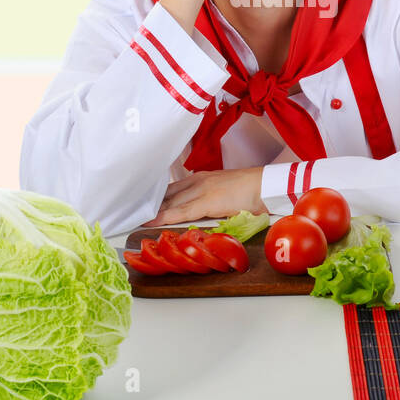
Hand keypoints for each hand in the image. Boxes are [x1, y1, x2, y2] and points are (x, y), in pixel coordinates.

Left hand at [143, 167, 266, 226]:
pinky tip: (152, 222)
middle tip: (132, 210)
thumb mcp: (227, 191)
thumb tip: (206, 209)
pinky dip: (165, 217)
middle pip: (168, 193)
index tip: (145, 203)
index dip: (158, 196)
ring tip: (136, 218)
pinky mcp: (206, 201)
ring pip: (171, 202)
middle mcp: (198, 181)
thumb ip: (213, 198)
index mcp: (204, 177)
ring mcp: (201, 190)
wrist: (266, 185)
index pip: (174, 187)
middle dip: (151, 203)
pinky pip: (180, 211)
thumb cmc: (253, 189)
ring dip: (153, 211)